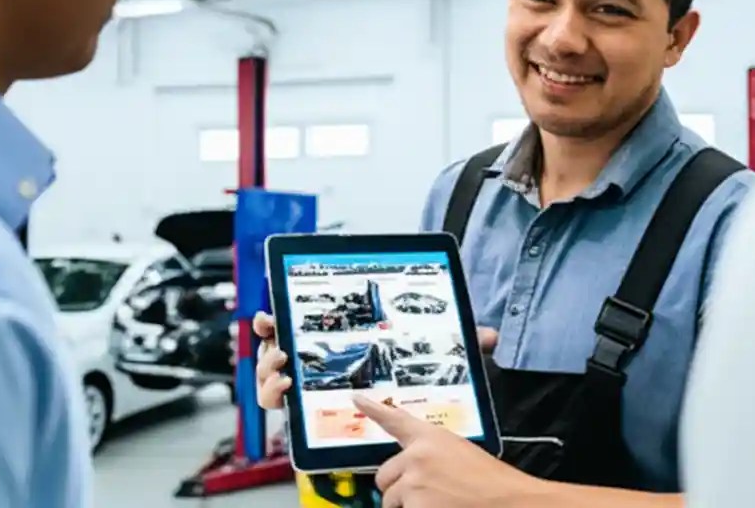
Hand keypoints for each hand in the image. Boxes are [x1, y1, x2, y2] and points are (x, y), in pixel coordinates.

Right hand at [254, 321, 499, 411]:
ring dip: (267, 367)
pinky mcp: (303, 414)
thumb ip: (456, 346)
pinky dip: (271, 392)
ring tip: (285, 370)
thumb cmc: (412, 385)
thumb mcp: (432, 361)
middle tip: (281, 341)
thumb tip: (486, 335)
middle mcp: (316, 359)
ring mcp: (306, 386)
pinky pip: (274, 402)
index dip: (286, 310)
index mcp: (341, 337)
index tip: (280, 307)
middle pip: (277, 340)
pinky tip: (286, 390)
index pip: (307, 317)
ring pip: (268, 371)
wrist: (409, 446)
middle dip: (270, 337)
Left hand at [355, 395, 544, 507]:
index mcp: (430, 438)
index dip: (372, 409)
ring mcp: (413, 483)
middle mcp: (416, 456)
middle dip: (398, 491)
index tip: (356, 399)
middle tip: (428, 497)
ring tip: (440, 505)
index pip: (395, 419)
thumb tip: (409, 469)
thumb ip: (430, 455)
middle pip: (384, 478)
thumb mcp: (460, 454)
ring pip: (391, 502)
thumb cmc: (491, 481)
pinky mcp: (414, 507)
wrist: (510, 501)